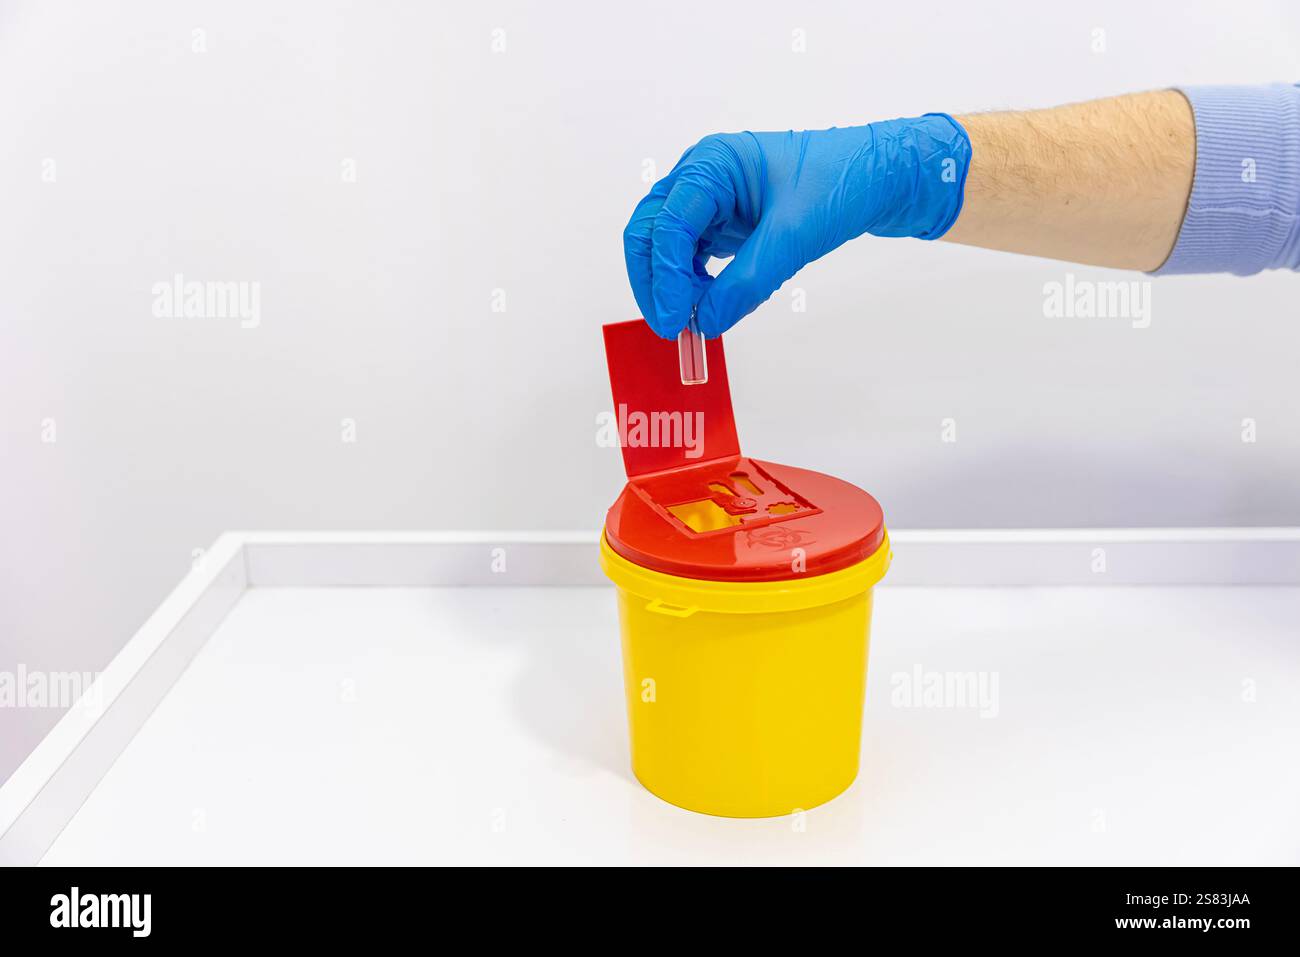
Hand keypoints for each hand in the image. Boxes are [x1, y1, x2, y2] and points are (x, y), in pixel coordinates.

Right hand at [623, 114, 971, 338]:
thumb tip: (707, 321)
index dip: (665, 277)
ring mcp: (712, 201)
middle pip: (651, 232)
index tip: (677, 320)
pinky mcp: (726, 223)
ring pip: (667, 248)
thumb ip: (748, 281)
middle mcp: (703, 178)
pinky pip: (693, 257)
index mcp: (712, 164)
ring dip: (673, 286)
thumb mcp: (795, 235)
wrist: (881, 176)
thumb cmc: (844, 180)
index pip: (666, 225)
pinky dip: (694, 285)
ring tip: (695, 320)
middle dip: (655, 282)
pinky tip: (710, 306)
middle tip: (671, 326)